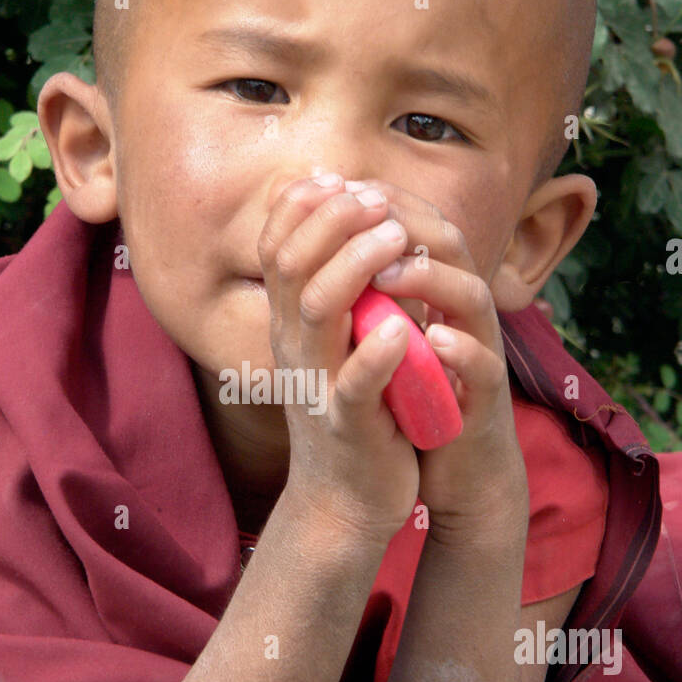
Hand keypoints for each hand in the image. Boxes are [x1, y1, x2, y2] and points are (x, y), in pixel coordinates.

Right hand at [258, 174, 421, 547]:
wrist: (344, 501)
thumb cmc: (351, 413)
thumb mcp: (334, 347)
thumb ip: (335, 293)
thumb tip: (345, 226)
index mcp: (290, 324)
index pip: (278, 246)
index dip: (306, 204)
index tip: (345, 180)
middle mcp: (293, 348)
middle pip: (293, 262)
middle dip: (335, 220)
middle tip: (378, 199)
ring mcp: (317, 385)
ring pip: (319, 310)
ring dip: (356, 265)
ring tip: (394, 238)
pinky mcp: (349, 425)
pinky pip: (356, 384)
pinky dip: (377, 352)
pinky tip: (403, 329)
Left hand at [339, 178, 528, 548]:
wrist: (454, 473)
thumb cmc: (412, 399)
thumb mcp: (382, 339)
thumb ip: (366, 294)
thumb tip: (320, 244)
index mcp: (433, 293)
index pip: (413, 226)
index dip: (379, 201)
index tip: (336, 185)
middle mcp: (460, 311)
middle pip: (448, 243)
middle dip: (406, 221)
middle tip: (364, 210)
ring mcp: (478, 351)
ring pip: (471, 296)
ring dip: (430, 278)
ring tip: (388, 270)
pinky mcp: (484, 400)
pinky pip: (483, 367)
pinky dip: (460, 350)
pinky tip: (434, 339)